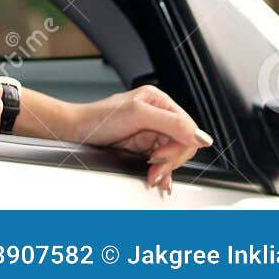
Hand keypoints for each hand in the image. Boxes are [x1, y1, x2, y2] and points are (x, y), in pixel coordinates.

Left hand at [63, 84, 214, 193]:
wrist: (78, 131)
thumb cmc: (99, 118)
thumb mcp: (137, 114)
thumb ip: (171, 123)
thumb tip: (200, 136)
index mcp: (159, 101)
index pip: (187, 128)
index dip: (178, 147)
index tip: (161, 157)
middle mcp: (158, 115)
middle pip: (182, 144)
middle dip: (169, 159)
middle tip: (154, 169)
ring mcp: (152, 132)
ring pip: (173, 155)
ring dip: (164, 168)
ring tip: (152, 175)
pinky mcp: (145, 147)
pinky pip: (163, 162)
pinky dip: (161, 171)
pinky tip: (157, 178)